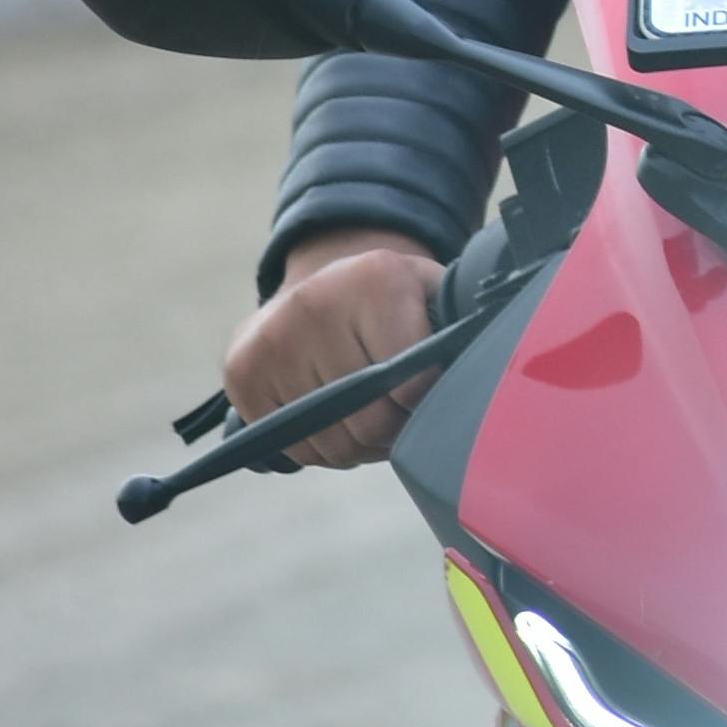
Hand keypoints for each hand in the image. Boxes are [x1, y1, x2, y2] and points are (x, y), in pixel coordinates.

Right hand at [221, 228, 440, 469]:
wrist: (324, 283)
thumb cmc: (395, 303)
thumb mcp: (435, 297)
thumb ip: (460, 332)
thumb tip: (485, 379)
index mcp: (377, 279)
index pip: (412, 383)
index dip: (425, 404)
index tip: (427, 394)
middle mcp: (314, 303)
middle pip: (369, 419)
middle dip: (392, 431)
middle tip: (399, 415)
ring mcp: (271, 339)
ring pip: (332, 441)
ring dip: (358, 445)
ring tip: (367, 415)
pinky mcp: (242, 372)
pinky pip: (295, 446)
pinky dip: (320, 446)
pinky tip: (330, 416)